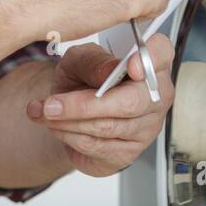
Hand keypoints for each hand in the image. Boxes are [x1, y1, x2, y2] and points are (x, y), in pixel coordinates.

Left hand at [26, 37, 174, 177]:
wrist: (69, 111)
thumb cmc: (82, 78)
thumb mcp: (78, 60)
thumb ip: (92, 61)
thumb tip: (109, 71)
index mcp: (149, 62)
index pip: (162, 52)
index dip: (151, 57)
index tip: (131, 65)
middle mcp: (156, 95)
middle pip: (131, 102)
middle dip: (84, 104)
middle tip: (51, 104)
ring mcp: (146, 127)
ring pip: (107, 127)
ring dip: (68, 121)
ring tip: (44, 112)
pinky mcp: (128, 153)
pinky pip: (97, 146)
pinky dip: (68, 135)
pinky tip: (56, 126)